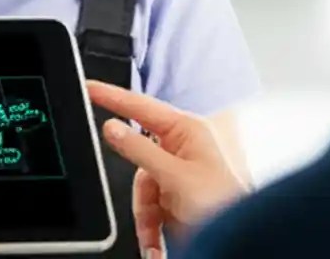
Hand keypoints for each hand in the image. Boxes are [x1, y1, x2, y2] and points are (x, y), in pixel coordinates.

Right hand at [87, 81, 247, 257]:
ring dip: (145, 216)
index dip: (112, 96)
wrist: (240, 242)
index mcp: (187, 131)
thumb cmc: (224, 206)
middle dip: (140, 192)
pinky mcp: (173, 198)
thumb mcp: (175, 176)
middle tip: (148, 208)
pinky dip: (149, 227)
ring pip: (139, 188)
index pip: (140, 107)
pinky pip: (147, 206)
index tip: (88, 86)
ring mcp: (176, 175)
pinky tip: (158, 243)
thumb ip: (139, 150)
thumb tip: (111, 128)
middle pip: (136, 157)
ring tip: (157, 236)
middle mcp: (181, 149)